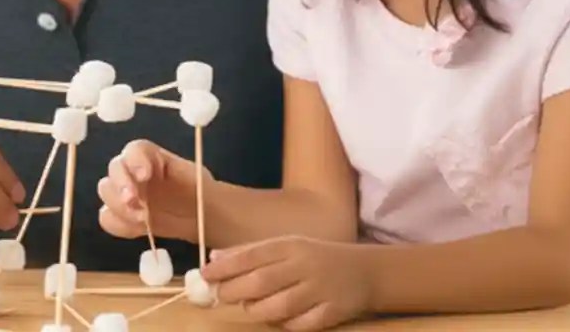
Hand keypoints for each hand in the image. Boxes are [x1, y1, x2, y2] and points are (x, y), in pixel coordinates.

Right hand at [97, 139, 212, 242]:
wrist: (199, 214)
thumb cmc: (199, 191)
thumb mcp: (198, 178)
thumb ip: (182, 175)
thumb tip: (167, 177)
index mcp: (151, 156)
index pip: (135, 150)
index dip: (135, 160)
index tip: (144, 175)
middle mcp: (133, 170)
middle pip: (115, 168)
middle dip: (121, 184)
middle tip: (134, 201)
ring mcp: (124, 192)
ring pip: (106, 191)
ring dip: (120, 206)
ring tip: (144, 220)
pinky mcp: (122, 214)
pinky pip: (107, 217)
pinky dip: (118, 224)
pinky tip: (137, 230)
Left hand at [201, 236, 370, 330]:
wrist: (365, 271)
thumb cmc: (315, 258)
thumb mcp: (286, 247)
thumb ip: (250, 252)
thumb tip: (214, 259)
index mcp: (290, 245)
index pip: (252, 254)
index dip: (225, 266)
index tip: (204, 274)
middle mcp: (305, 265)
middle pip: (262, 281)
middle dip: (234, 290)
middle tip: (221, 295)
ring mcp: (320, 289)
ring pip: (279, 306)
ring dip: (257, 310)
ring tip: (249, 307)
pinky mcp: (333, 312)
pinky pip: (302, 324)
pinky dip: (285, 324)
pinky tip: (279, 319)